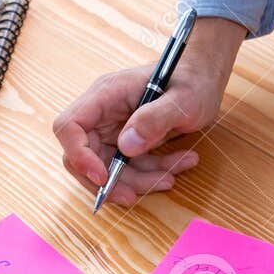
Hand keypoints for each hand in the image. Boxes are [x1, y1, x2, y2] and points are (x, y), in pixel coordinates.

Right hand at [51, 16, 245, 206]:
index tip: (102, 177)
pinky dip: (150, 174)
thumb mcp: (183, 99)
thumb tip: (126, 145)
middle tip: (131, 197)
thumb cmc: (193, 79)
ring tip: (170, 177)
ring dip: (137, 181)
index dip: (78, 156)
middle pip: (85, 156)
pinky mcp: (127, 142)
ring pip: (108, 168)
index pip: (69, 127)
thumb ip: (155, 119)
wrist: (204, 76)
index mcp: (106, 95)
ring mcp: (113, 129)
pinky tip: (177, 165)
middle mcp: (103, 113)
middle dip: (108, 180)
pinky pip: (129, 167)